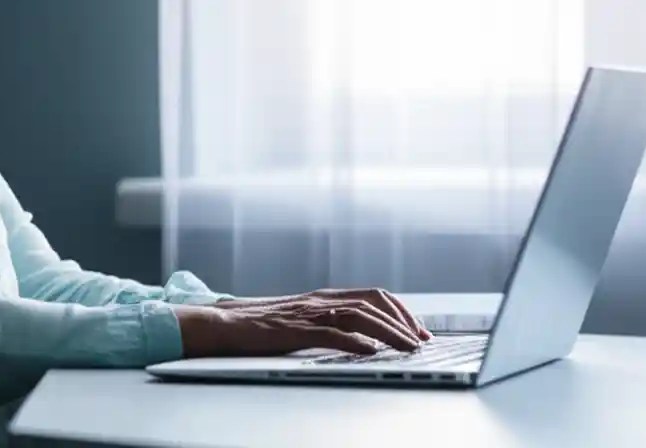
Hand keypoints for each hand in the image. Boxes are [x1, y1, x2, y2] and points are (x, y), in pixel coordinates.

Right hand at [215, 287, 431, 340]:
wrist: (225, 323)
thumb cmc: (260, 324)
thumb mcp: (301, 318)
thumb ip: (328, 321)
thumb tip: (362, 338)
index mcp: (324, 297)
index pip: (373, 295)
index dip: (400, 311)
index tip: (417, 331)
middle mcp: (320, 300)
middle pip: (373, 302)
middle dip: (403, 321)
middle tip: (420, 342)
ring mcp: (308, 314)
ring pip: (359, 315)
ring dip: (389, 332)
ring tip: (407, 348)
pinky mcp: (295, 330)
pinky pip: (331, 333)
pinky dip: (355, 341)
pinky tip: (371, 351)